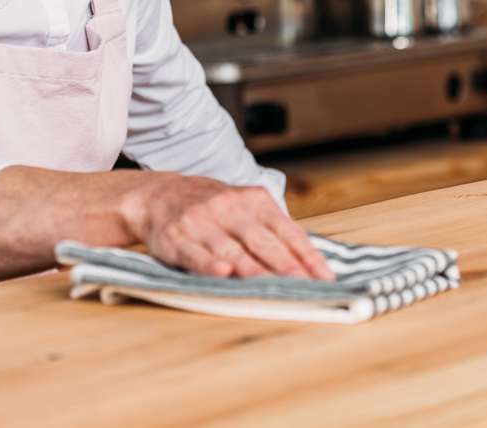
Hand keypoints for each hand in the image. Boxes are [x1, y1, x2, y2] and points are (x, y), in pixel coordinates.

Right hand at [125, 175, 334, 280]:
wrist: (160, 195)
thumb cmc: (214, 209)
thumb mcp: (246, 207)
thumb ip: (274, 231)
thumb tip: (311, 264)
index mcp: (254, 201)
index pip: (288, 232)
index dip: (307, 257)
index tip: (326, 279)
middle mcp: (230, 208)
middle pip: (264, 243)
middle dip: (288, 269)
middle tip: (308, 290)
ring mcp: (202, 222)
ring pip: (234, 252)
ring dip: (256, 273)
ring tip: (276, 291)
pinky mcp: (176, 238)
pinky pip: (196, 254)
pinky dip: (210, 265)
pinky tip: (224, 274)